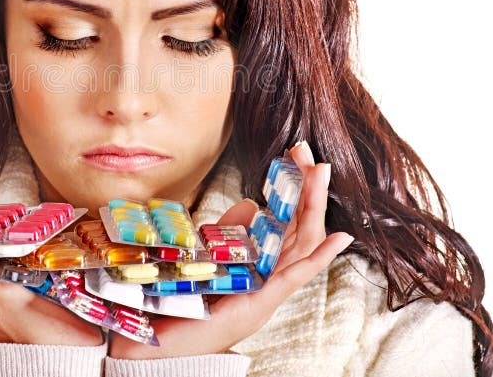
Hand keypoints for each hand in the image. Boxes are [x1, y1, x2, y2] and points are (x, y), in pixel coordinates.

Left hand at [108, 140, 352, 358]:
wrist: (154, 339)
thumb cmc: (180, 299)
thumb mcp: (208, 253)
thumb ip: (231, 231)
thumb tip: (252, 202)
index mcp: (257, 266)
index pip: (284, 222)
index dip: (293, 191)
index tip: (295, 157)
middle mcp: (268, 278)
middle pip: (298, 229)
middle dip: (306, 190)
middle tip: (308, 154)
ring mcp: (267, 292)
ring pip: (301, 244)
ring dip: (313, 207)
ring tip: (319, 174)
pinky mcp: (260, 303)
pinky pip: (295, 277)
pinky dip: (320, 257)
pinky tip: (338, 236)